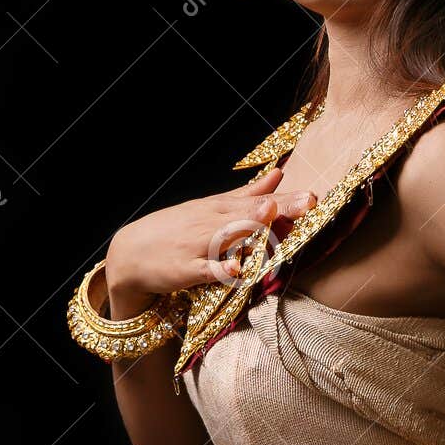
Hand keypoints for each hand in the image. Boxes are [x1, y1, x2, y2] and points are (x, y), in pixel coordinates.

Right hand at [105, 167, 315, 306]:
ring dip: (250, 226)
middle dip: (279, 208)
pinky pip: (207, 269)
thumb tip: (278, 174)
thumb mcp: (211, 207)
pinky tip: (238, 267)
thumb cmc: (176, 229)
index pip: (259, 202)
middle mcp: (212, 222)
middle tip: (307, 202)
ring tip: (271, 216)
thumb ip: (247, 194)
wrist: (130, 253)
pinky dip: (222, 268)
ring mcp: (199, 245)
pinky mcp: (187, 270)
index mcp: (221, 208)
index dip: (286, 200)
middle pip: (249, 213)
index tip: (314, 197)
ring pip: (228, 235)